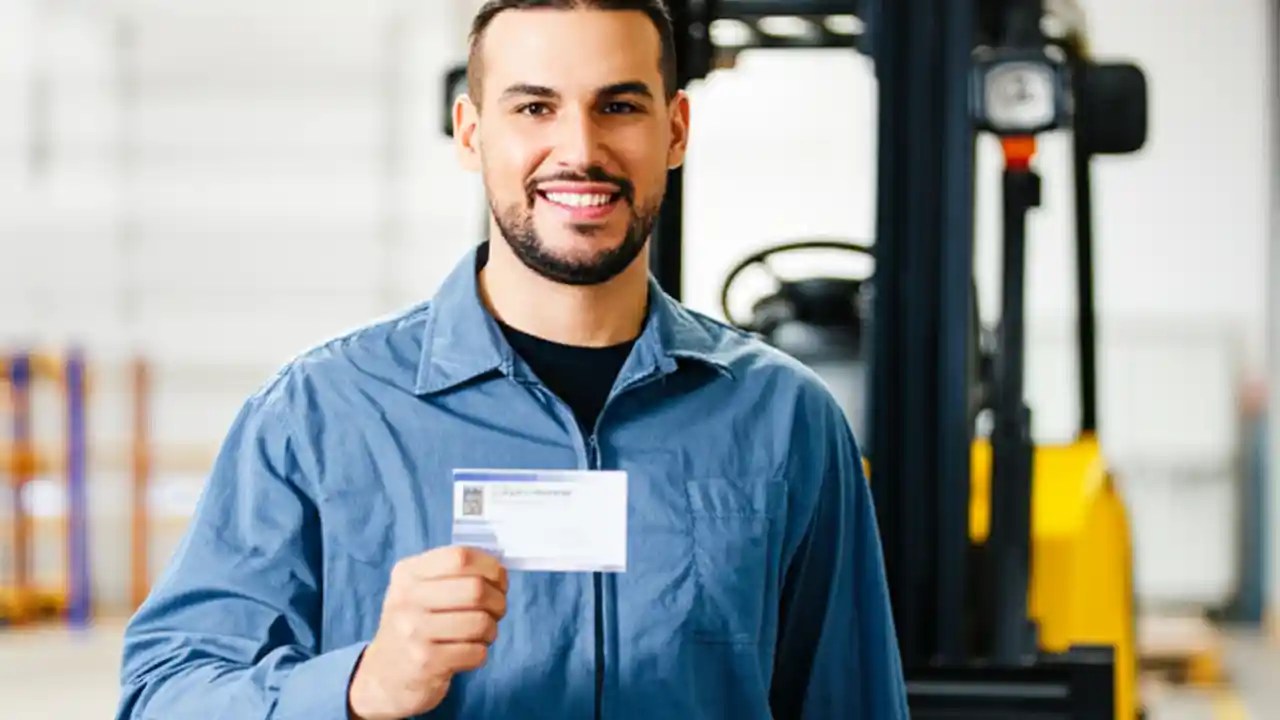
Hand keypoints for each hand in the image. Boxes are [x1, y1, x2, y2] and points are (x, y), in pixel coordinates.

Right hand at [347, 546, 508, 719]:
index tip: (498, 579)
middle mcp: (407, 599)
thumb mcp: (418, 591)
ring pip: (480, 622)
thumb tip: (499, 571)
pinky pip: (475, 652)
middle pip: (475, 589)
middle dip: (498, 601)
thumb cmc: (414, 626)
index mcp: (408, 573)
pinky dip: (481, 653)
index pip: (461, 557)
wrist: (383, 676)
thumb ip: (453, 574)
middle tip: (497, 610)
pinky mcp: (425, 663)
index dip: (490, 567)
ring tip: (482, 633)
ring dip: (491, 629)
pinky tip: (468, 652)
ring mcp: (414, 632)